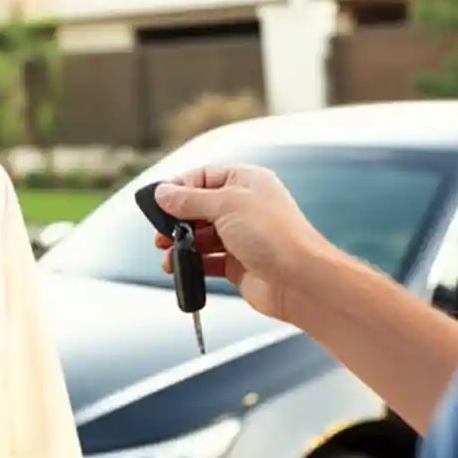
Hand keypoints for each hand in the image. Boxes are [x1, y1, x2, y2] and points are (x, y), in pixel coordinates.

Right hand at [154, 165, 329, 321]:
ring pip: (201, 236)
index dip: (178, 188)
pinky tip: (181, 267)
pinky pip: (208, 260)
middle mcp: (245, 207)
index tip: (158, 202)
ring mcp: (242, 236)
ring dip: (181, 244)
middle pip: (199, 207)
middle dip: (176, 220)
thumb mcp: (225, 206)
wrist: (300, 280)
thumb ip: (189, 200)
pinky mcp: (238, 263)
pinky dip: (192, 263)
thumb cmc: (275, 236)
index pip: (203, 177)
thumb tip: (163, 193)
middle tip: (161, 231)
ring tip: (168, 253)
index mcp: (246, 182)